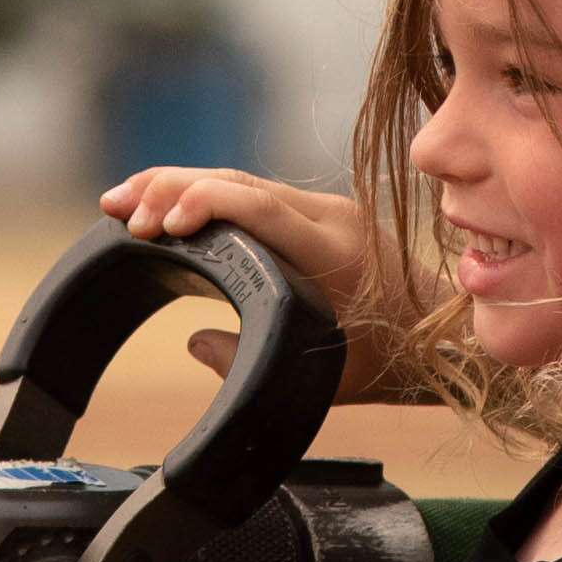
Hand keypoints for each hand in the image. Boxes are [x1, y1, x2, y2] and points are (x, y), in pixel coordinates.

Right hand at [96, 170, 407, 399]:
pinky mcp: (312, 215)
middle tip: (118, 207)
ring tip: (123, 201)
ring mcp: (321, 210)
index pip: (261, 207)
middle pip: (239, 183)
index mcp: (335, 249)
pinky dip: (205, 198)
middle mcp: (328, 216)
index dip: (207, 205)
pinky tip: (166, 207)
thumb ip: (255, 361)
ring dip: (180, 187)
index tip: (165, 224)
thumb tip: (196, 341)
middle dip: (172, 188)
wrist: (443, 337)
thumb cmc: (391, 360)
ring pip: (240, 182)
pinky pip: (252, 195)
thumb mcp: (325, 378)